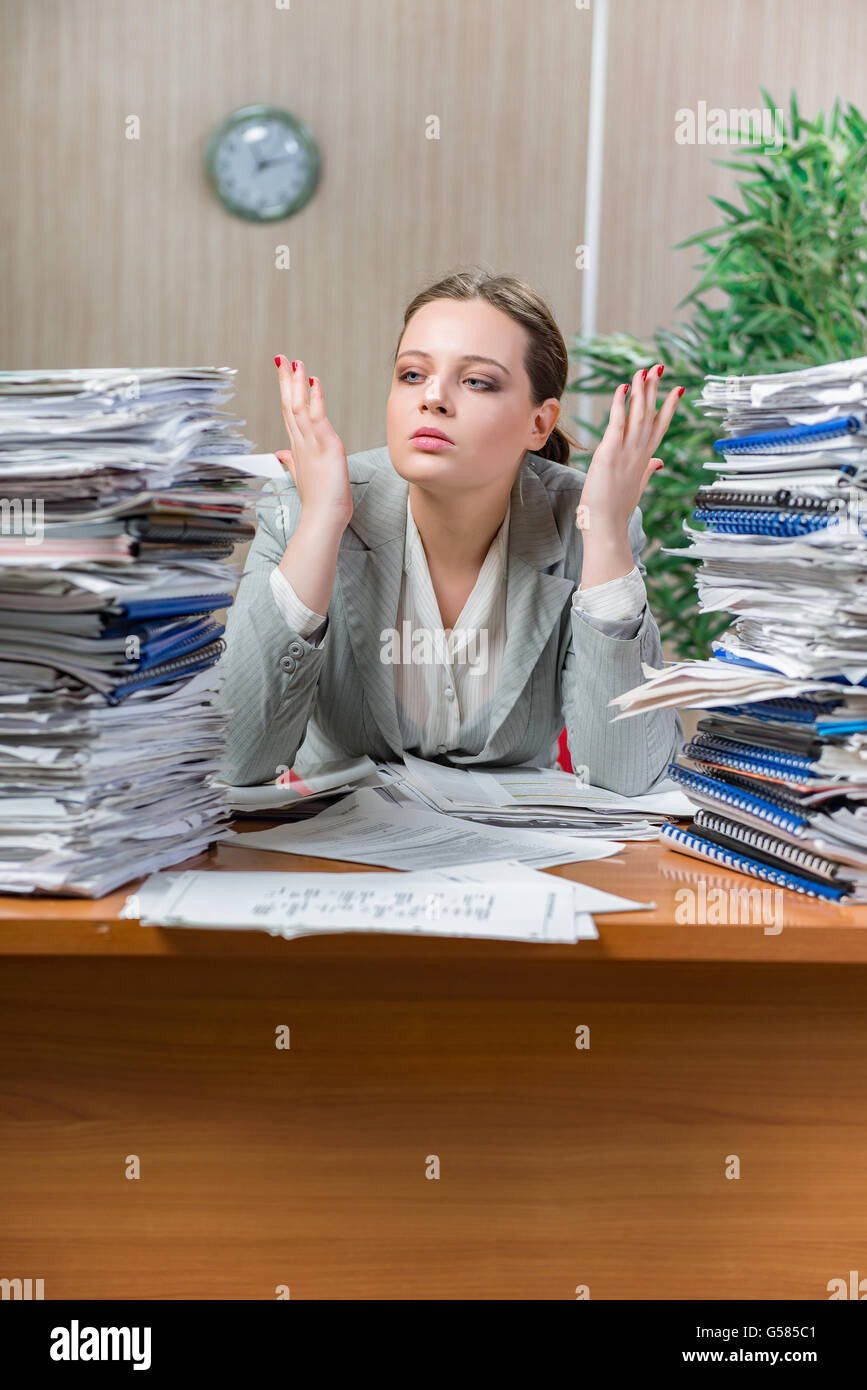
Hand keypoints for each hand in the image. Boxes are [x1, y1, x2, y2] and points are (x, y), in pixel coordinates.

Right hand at [273, 357, 352, 529]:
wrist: (323, 519)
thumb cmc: (318, 502)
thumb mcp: (302, 477)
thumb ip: (291, 462)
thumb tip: (280, 454)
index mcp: (297, 449)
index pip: (289, 414)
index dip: (286, 392)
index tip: (283, 373)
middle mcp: (300, 443)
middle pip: (288, 405)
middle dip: (285, 380)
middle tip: (281, 358)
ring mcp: (310, 443)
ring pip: (298, 406)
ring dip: (296, 383)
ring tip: (294, 362)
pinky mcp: (325, 445)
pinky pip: (316, 416)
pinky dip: (315, 397)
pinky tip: (313, 381)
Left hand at [576, 366, 681, 537]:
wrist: (606, 526)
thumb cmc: (617, 510)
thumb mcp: (637, 487)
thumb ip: (648, 471)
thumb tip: (658, 463)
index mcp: (645, 459)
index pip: (660, 427)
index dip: (669, 407)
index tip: (678, 389)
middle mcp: (639, 453)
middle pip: (651, 415)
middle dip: (656, 390)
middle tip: (659, 368)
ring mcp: (626, 452)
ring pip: (638, 415)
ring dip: (641, 391)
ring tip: (644, 371)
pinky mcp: (610, 453)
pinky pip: (617, 422)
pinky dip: (621, 404)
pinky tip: (623, 387)